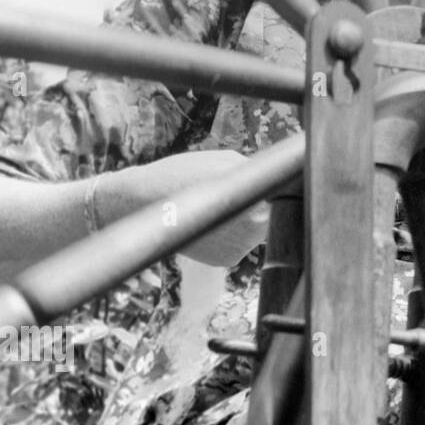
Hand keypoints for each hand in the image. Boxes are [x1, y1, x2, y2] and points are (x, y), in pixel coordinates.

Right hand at [99, 149, 270, 268]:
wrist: (140, 204)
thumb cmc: (183, 175)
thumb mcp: (228, 161)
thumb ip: (258, 172)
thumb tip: (280, 175)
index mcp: (259, 210)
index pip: (284, 202)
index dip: (279, 193)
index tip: (271, 185)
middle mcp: (253, 236)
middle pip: (273, 219)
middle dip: (262, 206)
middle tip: (241, 192)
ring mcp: (239, 252)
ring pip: (255, 231)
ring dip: (246, 219)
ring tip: (220, 204)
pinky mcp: (226, 262)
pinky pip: (239, 243)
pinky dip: (231, 233)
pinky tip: (212, 220)